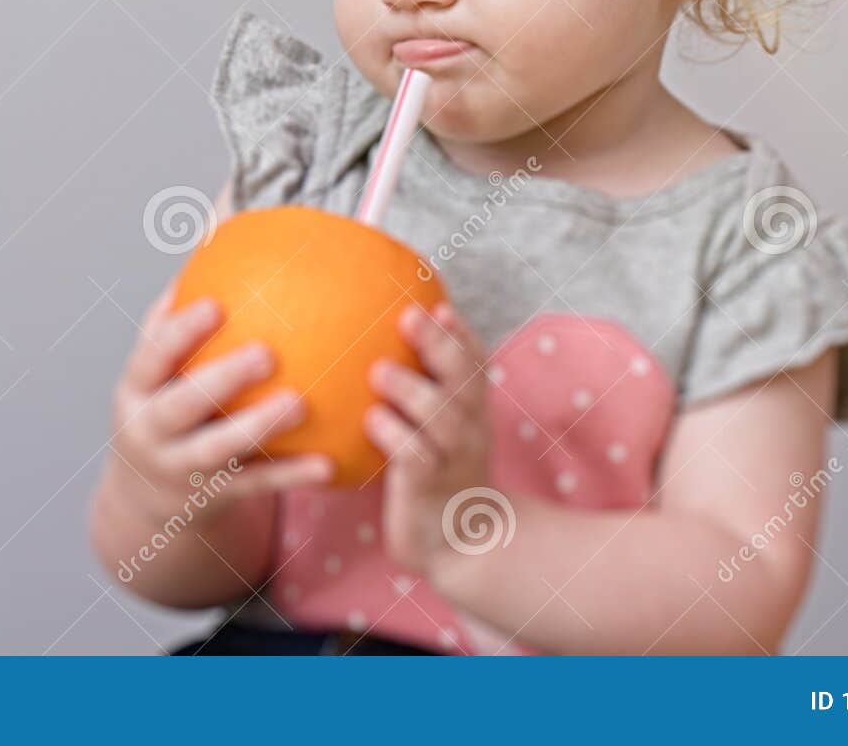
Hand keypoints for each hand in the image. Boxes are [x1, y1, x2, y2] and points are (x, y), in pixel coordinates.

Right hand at [107, 281, 333, 527]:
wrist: (143, 498)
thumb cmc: (165, 400)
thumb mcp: (160, 362)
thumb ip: (182, 306)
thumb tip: (221, 221)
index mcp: (138, 387)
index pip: (153, 354)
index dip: (180, 332)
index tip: (214, 305)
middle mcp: (151, 429)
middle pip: (184, 404)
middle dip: (223, 379)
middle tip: (269, 353)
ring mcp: (178, 469)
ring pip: (218, 450)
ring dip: (261, 427)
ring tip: (302, 404)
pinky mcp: (210, 499)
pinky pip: (254, 486)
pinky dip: (290, 474)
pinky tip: (330, 462)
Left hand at [364, 300, 492, 574]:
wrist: (459, 541)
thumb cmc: (437, 472)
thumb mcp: (439, 428)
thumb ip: (423, 388)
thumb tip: (377, 344)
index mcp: (472, 409)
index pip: (476, 363)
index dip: (461, 334)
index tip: (439, 305)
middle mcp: (470, 428)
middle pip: (464, 380)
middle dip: (440, 345)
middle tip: (408, 316)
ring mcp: (454, 458)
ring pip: (442, 417)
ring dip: (411, 390)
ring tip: (379, 369)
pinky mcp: (429, 487)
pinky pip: (415, 457)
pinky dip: (394, 435)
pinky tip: (371, 420)